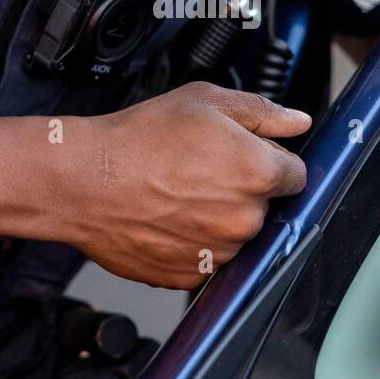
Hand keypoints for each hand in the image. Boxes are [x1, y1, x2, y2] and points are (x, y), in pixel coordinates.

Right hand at [59, 83, 309, 289]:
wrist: (83, 181)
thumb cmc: (137, 139)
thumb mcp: (205, 101)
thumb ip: (261, 112)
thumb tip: (296, 122)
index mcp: (257, 172)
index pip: (296, 175)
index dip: (272, 161)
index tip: (247, 157)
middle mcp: (244, 219)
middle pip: (265, 207)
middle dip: (242, 189)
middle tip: (199, 169)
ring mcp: (217, 253)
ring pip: (234, 235)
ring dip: (217, 218)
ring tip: (177, 192)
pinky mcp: (189, 276)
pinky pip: (205, 259)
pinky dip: (192, 242)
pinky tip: (166, 216)